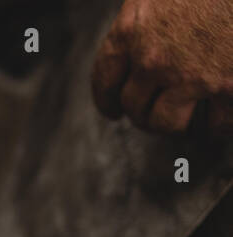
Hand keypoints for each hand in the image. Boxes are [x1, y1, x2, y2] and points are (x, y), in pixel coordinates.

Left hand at [91, 0, 232, 137]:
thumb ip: (149, 20)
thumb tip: (142, 54)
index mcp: (132, 30)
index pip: (106, 77)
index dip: (108, 99)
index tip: (114, 111)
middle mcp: (154, 58)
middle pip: (135, 106)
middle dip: (145, 114)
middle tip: (158, 115)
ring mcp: (190, 76)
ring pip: (167, 124)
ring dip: (177, 125)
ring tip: (188, 120)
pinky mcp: (227, 88)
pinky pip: (214, 126)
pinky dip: (216, 126)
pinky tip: (220, 119)